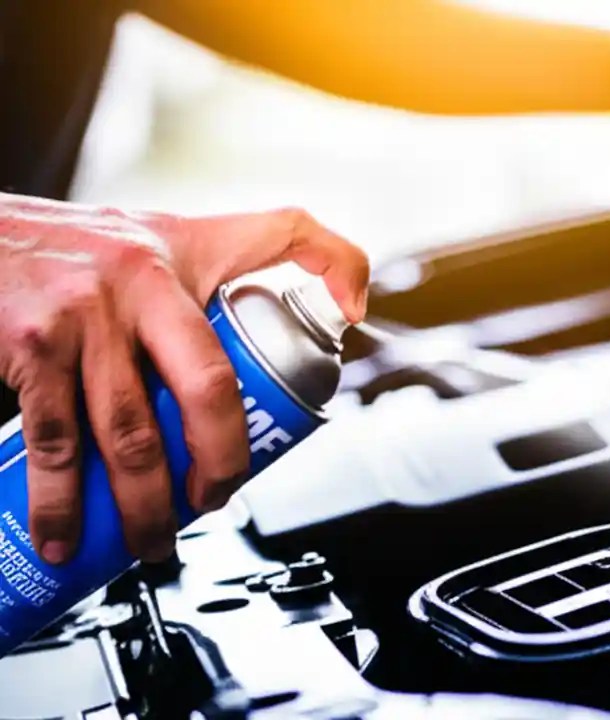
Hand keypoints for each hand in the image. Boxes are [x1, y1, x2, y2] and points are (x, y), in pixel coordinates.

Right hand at [0, 195, 368, 563]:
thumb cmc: (80, 248)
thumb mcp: (169, 235)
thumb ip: (246, 256)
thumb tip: (336, 308)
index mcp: (186, 253)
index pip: (285, 245)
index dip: (338, 274)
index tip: (313, 372)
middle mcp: (142, 279)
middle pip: (210, 386)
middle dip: (222, 461)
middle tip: (216, 504)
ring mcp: (86, 314)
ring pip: (132, 430)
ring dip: (144, 504)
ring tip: (150, 542)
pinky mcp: (32, 346)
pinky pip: (55, 440)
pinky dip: (60, 500)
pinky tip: (62, 533)